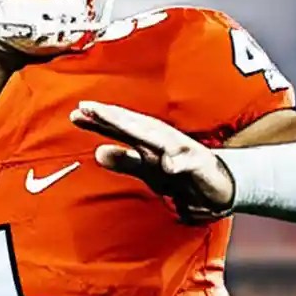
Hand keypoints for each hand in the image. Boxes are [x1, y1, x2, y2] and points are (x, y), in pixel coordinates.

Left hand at [69, 101, 233, 222]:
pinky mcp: (200, 165)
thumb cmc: (181, 175)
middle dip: (112, 117)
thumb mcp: (148, 169)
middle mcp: (162, 140)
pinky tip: (168, 164)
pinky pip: (188, 163)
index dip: (99, 120)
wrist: (219, 187)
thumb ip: (125, 160)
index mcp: (149, 141)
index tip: (76, 113)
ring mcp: (182, 150)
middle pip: (134, 126)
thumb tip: (98, 152)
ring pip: (158, 138)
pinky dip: (179, 162)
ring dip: (138, 131)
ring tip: (115, 124)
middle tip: (89, 108)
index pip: (120, 127)